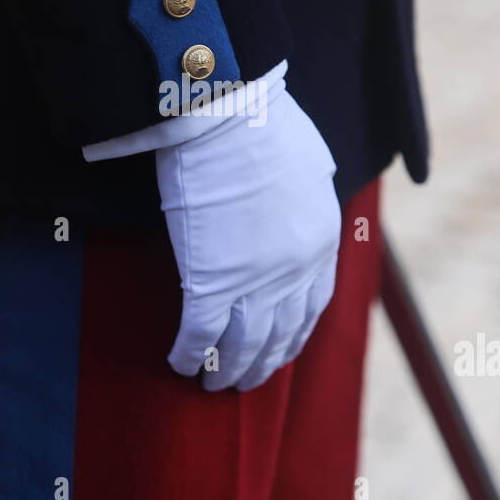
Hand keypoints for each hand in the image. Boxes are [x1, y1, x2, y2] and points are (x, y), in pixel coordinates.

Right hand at [158, 77, 340, 390]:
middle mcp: (294, 272)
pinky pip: (201, 336)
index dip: (293, 335)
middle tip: (243, 380)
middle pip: (279, 335)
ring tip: (211, 384)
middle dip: (261, 363)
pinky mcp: (211, 283)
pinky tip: (178, 363)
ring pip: (243, 346)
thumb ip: (312, 186)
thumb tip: (311, 184)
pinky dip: (190, 354)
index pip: (312, 306)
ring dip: (226, 370)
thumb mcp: (311, 159)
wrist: (228, 115)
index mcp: (321, 242)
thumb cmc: (263, 123)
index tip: (280, 349)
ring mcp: (254, 282)